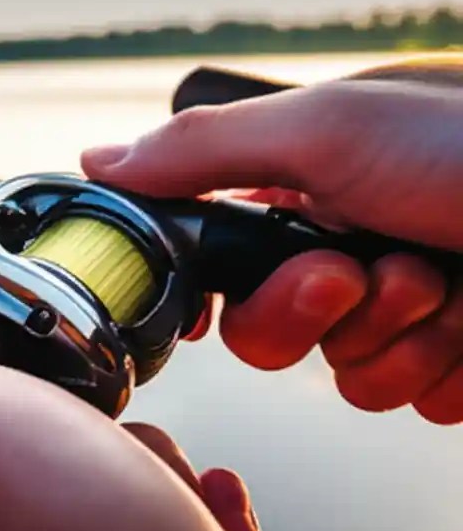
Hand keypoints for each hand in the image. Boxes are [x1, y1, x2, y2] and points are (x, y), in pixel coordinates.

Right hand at [81, 74, 462, 422]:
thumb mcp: (331, 129)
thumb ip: (206, 152)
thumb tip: (104, 163)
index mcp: (314, 184)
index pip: (220, 258)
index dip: (221, 289)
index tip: (232, 290)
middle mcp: (354, 246)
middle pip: (268, 330)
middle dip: (314, 312)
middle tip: (359, 272)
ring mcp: (410, 307)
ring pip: (346, 376)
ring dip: (399, 339)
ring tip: (450, 283)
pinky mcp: (461, 360)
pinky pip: (416, 401)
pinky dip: (449, 367)